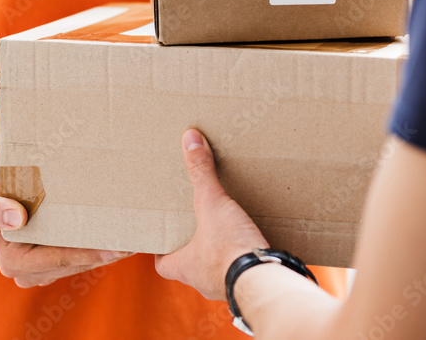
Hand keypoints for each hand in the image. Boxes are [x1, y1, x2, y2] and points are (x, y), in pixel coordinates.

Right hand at [0, 164, 132, 287]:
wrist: (0, 187)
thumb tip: (16, 219)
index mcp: (12, 260)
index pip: (58, 258)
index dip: (89, 253)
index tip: (116, 247)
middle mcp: (27, 273)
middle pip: (75, 263)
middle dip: (105, 253)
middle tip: (137, 240)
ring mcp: (43, 270)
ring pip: (83, 263)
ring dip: (108, 251)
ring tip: (136, 236)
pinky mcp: (56, 263)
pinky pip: (83, 257)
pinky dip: (101, 246)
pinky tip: (123, 234)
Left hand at [155, 129, 267, 299]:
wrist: (264, 280)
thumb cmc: (229, 248)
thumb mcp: (212, 203)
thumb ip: (201, 173)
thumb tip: (189, 139)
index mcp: (183, 267)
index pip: (161, 264)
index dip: (162, 249)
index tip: (166, 233)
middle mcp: (201, 281)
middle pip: (188, 265)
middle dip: (194, 246)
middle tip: (199, 224)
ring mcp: (224, 286)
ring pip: (215, 270)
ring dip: (219, 253)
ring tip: (227, 229)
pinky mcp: (247, 285)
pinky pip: (239, 272)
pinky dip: (242, 259)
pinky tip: (251, 243)